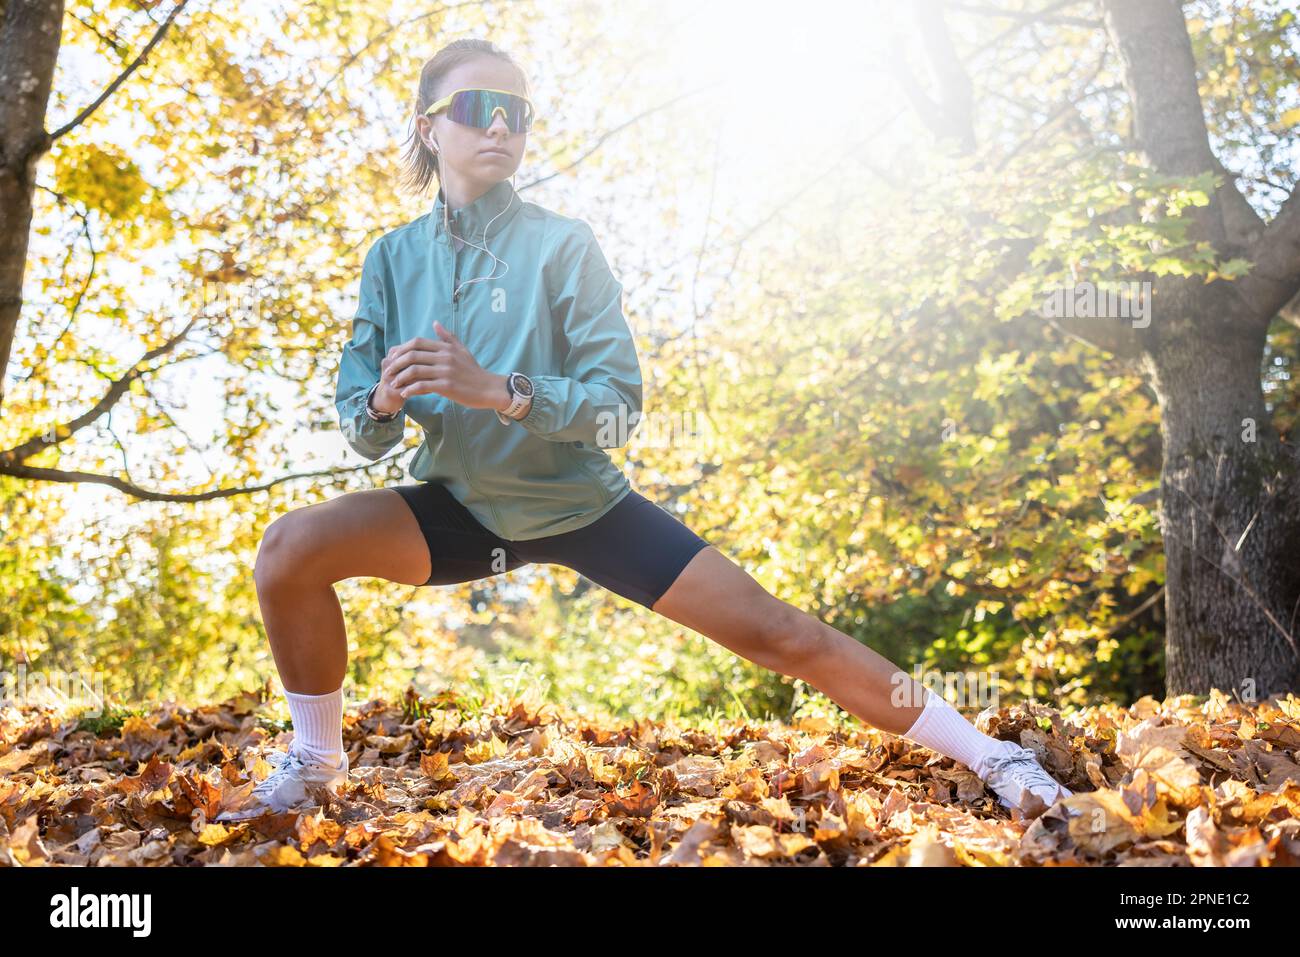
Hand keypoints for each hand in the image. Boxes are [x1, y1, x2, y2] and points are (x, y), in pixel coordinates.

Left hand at [383, 322, 511, 411]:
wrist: (488, 388)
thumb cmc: (474, 371)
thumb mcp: (462, 350)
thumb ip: (447, 337)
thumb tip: (435, 323)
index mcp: (446, 347)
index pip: (417, 342)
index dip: (401, 349)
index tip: (392, 357)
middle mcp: (445, 357)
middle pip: (412, 355)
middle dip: (396, 363)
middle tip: (388, 371)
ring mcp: (445, 371)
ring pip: (415, 371)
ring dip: (400, 377)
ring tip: (394, 384)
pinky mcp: (447, 386)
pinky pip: (422, 386)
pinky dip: (410, 390)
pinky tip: (405, 394)